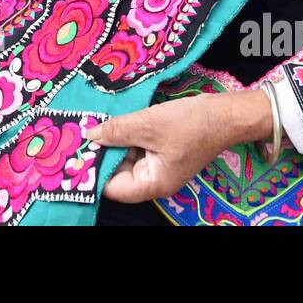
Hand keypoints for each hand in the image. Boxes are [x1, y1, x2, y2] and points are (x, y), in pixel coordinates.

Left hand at [86, 91, 271, 202]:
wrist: (225, 114)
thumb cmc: (190, 123)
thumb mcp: (148, 124)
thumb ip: (116, 131)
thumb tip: (89, 135)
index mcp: (153, 184)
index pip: (113, 188)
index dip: (95, 172)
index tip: (77, 152)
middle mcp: (154, 181)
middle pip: (118, 174)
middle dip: (102, 154)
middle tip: (80, 133)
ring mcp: (159, 167)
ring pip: (125, 159)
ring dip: (113, 143)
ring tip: (92, 125)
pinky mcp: (162, 153)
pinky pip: (137, 149)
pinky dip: (126, 137)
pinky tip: (112, 122)